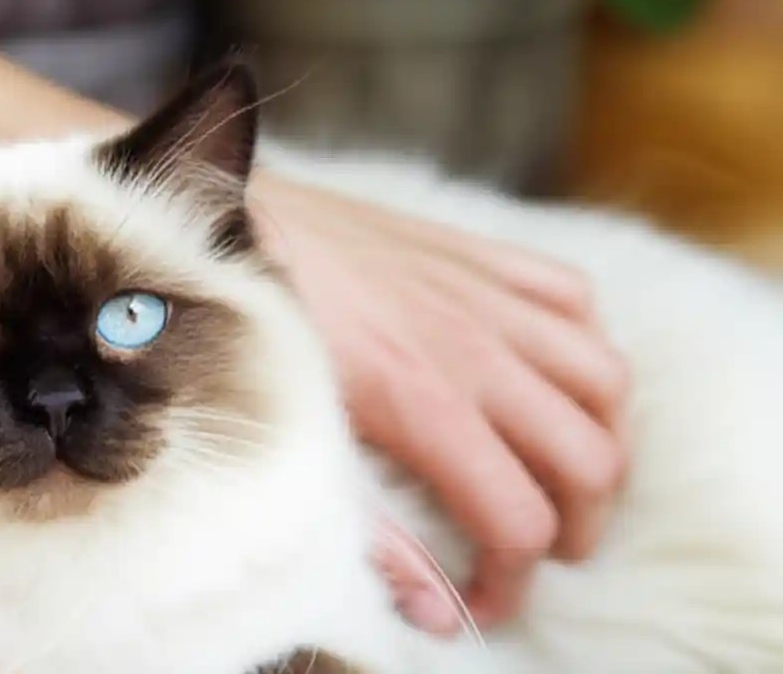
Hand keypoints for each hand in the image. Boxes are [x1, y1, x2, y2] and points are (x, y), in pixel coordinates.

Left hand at [254, 176, 629, 633]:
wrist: (228, 225)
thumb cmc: (253, 333)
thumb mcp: (299, 440)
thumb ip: (373, 531)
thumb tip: (432, 609)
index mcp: (423, 407)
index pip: (517, 520)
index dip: (512, 582)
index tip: (483, 600)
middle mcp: (474, 350)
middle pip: (589, 462)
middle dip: (579, 525)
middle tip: (542, 549)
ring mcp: (485, 295)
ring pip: (605, 381)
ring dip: (602, 439)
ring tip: (568, 472)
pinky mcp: (479, 254)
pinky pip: (574, 295)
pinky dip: (581, 343)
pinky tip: (552, 373)